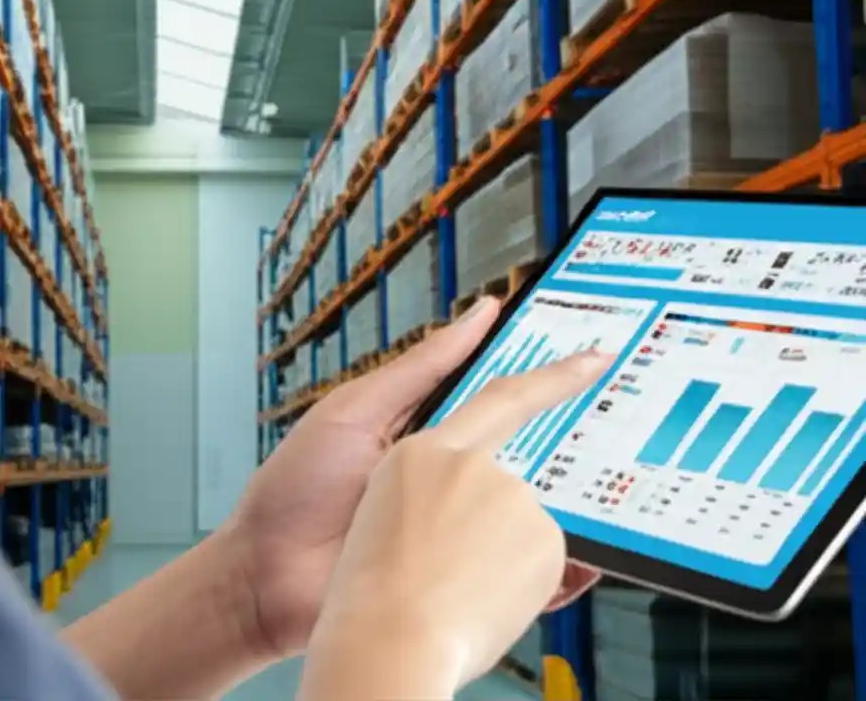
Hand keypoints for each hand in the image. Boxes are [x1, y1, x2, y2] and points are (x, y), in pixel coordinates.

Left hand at [226, 297, 596, 656]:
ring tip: (620, 497)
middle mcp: (451, 478)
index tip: (596, 358)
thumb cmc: (296, 487)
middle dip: (579, 449)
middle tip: (629, 428)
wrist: (263, 578)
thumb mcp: (357, 411)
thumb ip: (420, 367)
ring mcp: (454, 531)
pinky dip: (553, 572)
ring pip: (530, 517)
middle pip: (529, 459)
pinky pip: (515, 575)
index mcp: (431, 431)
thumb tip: (480, 313)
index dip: (546, 380)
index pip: (502, 398)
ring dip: (574, 511)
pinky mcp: (454, 579)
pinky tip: (585, 564)